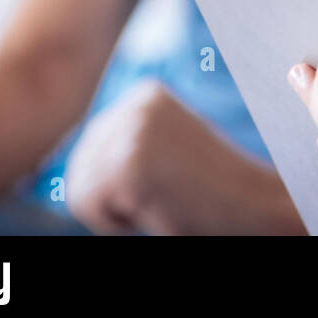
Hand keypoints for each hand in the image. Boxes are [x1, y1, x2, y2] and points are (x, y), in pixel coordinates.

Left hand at [65, 79, 304, 234]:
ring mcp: (133, 131)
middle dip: (114, 196)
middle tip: (166, 195)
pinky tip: (158, 211)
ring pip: (79, 189)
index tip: (169, 180)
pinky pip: (87, 207)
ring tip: (162, 202)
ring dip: (115, 211)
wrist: (256, 206)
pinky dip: (116, 225)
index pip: (89, 149)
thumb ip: (123, 142)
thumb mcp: (163, 151)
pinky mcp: (128, 164)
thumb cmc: (211, 191)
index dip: (121, 183)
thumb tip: (61, 163)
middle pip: (78, 167)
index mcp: (146, 93)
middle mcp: (136, 103)